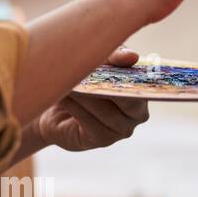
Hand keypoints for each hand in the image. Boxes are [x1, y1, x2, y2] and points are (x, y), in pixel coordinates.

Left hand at [35, 46, 149, 152]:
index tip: (107, 62)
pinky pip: (92, 123)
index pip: (142, 82)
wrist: (55, 106)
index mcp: (142, 91)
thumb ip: (114, 57)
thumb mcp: (98, 62)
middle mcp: (138, 113)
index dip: (126, 71)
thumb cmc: (82, 80)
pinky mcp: (103, 139)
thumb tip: (132, 57)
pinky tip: (64, 98)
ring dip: (85, 96)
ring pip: (107, 112)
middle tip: (83, 73)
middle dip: (104, 85)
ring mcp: (122, 129)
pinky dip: (76, 108)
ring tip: (68, 83)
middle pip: (128, 100)